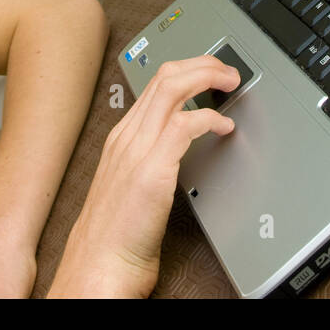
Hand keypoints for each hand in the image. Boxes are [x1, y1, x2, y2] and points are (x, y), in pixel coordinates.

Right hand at [49, 55, 239, 296]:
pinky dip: (210, 118)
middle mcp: (127, 137)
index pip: (154, 84)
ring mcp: (136, 151)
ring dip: (207, 78)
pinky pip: (184, 125)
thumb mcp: (132, 186)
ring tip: (230, 84)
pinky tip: (224, 126)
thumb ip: (152, 162)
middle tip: (227, 72)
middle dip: (201, 65)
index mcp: (121, 138)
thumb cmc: (117, 235)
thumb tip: (180, 149)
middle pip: (165, 77)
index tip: (209, 74)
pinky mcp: (151, 170)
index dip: (186, 71)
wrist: (100, 265)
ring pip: (172, 89)